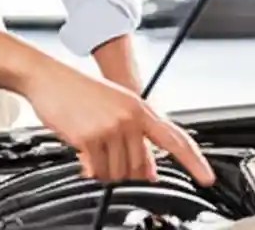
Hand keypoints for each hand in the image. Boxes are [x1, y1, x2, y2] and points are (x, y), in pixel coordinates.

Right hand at [22, 59, 213, 186]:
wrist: (47, 76)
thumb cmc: (77, 90)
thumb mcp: (114, 107)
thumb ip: (136, 137)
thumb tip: (149, 170)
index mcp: (139, 108)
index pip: (175, 139)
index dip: (194, 161)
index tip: (207, 177)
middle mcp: (129, 118)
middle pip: (141, 167)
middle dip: (125, 169)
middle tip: (108, 155)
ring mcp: (110, 128)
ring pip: (119, 173)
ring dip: (105, 170)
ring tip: (93, 149)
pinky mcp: (90, 138)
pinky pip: (98, 172)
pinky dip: (90, 169)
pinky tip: (84, 155)